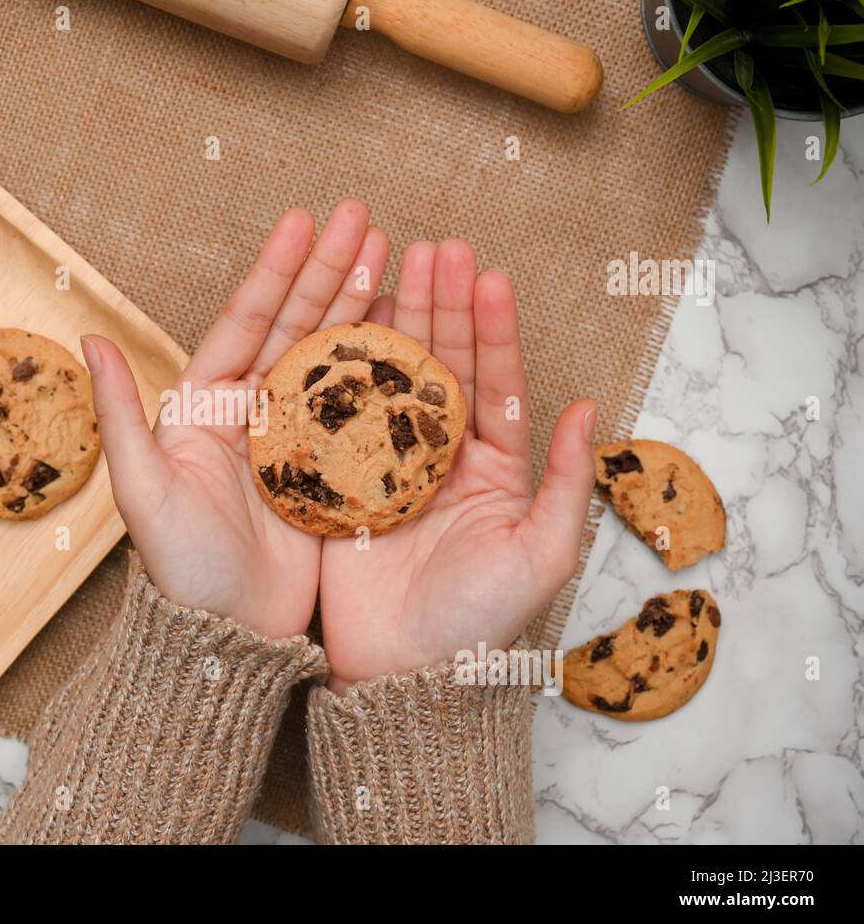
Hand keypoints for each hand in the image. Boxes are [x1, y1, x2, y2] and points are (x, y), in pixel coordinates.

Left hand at [81, 201, 390, 636]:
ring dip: (360, 303)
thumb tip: (87, 339)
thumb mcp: (141, 490)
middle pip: (295, 325)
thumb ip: (118, 414)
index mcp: (207, 405)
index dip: (277, 272)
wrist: (228, 633)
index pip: (246, 322)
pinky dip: (384, 366)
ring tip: (394, 252)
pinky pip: (361, 405)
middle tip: (366, 217)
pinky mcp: (332, 467)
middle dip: (330, 270)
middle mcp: (252, 411)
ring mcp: (296, 437)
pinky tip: (409, 329)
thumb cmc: (179, 568)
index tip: (305, 222)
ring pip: (331, 355)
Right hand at [319, 239, 596, 690]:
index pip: (495, 382)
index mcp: (493, 467)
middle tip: (435, 248)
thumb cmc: (480, 621)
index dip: (492, 328)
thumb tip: (585, 408)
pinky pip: (338, 418)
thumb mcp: (542, 553)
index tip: (488, 276)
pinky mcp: (339, 482)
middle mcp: (440, 456)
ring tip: (392, 263)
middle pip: (441, 365)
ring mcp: (387, 465)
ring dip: (393, 324)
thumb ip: (567, 481)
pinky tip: (338, 325)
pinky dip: (338, 372)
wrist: (404, 675)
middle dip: (441, 306)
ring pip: (391, 380)